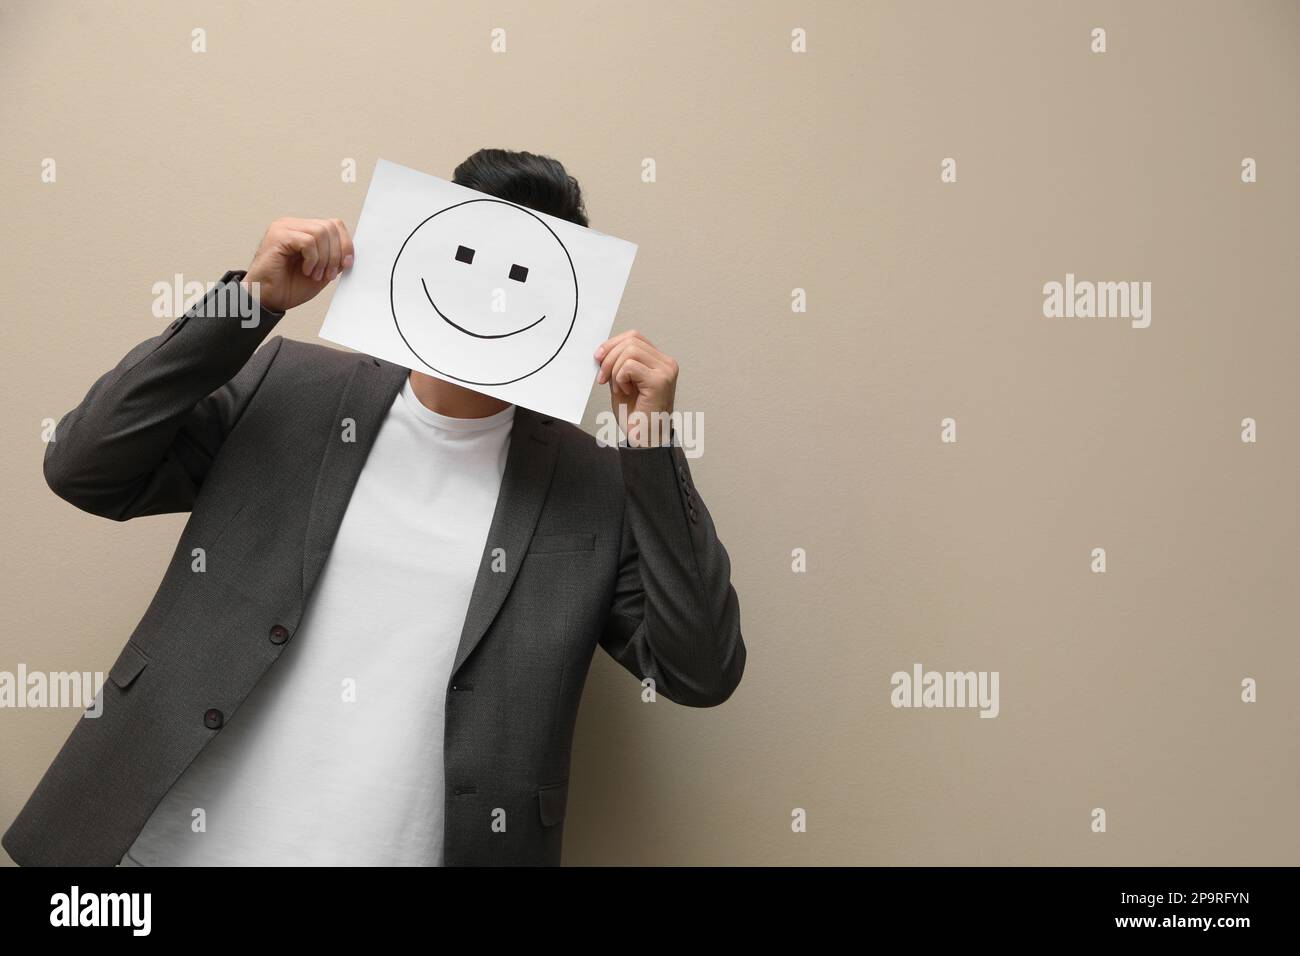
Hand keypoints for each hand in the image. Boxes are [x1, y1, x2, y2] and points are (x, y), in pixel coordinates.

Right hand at [241, 218, 354, 312]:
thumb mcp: (321, 272)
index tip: (346, 265)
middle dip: (336, 254)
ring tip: (315, 274)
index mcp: (304, 230)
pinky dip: (313, 259)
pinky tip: (306, 270)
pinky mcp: (278, 236)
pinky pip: (308, 241)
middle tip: (328, 274)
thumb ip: (334, 258)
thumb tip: (351, 252)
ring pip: (321, 232)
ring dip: (324, 258)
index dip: (345, 244)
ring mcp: (284, 228)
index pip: (334, 224)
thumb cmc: (289, 287)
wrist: (267, 299)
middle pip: (330, 226)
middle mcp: (294, 225)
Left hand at [594, 329, 677, 446]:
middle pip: (631, 340)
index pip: (634, 337)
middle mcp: (667, 363)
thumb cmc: (635, 415)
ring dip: (614, 370)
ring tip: (617, 387)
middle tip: (602, 378)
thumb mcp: (621, 382)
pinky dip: (620, 378)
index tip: (598, 359)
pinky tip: (624, 392)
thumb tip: (603, 350)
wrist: (644, 439)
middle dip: (609, 357)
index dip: (612, 344)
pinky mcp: (660, 381)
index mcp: (659, 361)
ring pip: (630, 351)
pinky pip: (629, 366)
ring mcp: (666, 371)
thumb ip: (617, 364)